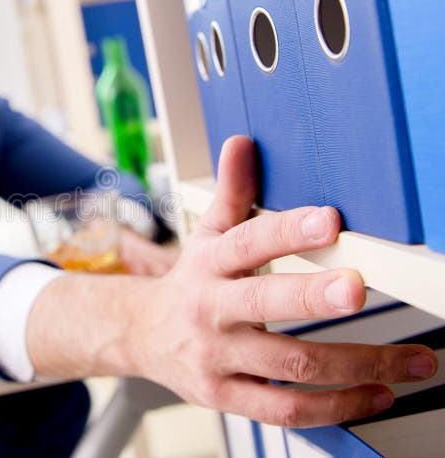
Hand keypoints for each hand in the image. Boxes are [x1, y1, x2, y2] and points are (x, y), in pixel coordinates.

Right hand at [127, 136, 438, 427]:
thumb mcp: (205, 235)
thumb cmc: (188, 283)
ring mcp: (217, 357)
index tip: (329, 220)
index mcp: (208, 265)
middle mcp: (210, 310)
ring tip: (411, 360)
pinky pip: (284, 409)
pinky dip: (335, 405)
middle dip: (312, 297)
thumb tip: (242, 143)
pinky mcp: (226, 396)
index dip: (286, 231)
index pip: (246, 243)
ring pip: (288, 365)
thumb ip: (232, 193)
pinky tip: (376, 394)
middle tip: (357, 288)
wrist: (142, 336)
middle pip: (262, 305)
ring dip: (356, 363)